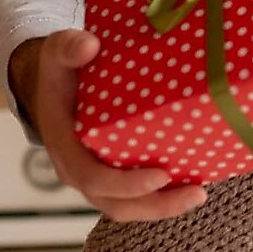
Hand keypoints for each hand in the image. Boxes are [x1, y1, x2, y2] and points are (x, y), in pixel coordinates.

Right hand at [9, 31, 207, 220]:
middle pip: (115, 203)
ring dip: (163, 205)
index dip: (126, 183)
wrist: (53, 83)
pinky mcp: (112, 170)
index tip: (161, 175)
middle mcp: (79, 168)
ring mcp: (96, 174)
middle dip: (156, 205)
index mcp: (65, 145)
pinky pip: (134, 193)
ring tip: (199, 192)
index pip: (92, 177)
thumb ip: (69, 47)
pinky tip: (192, 178)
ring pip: (127, 205)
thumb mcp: (58, 52)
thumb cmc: (60, 70)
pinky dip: (161, 193)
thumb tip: (89, 45)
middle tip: (196, 192)